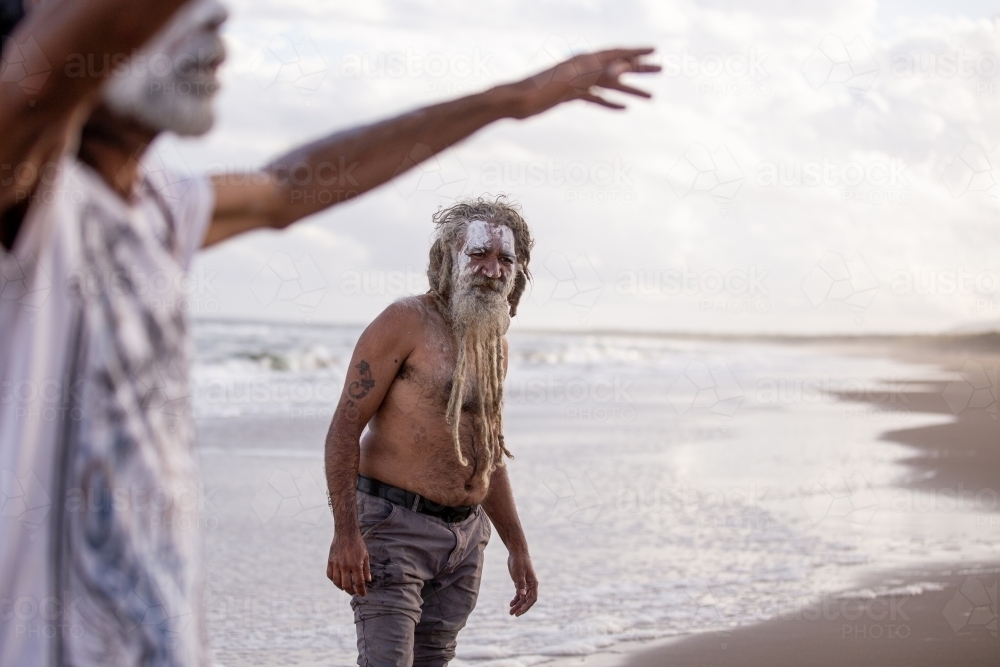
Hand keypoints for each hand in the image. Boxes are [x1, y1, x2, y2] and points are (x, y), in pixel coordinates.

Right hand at [327, 533, 370, 596]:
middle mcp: (345, 566)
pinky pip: (329, 575)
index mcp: (356, 565)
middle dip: (351, 592)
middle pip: (347, 585)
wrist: (346, 533)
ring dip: (342, 588)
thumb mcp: (365, 555)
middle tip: (354, 592)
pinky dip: (333, 580)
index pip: (359, 583)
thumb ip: (366, 569)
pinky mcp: (330, 561)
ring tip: (346, 588)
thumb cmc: (358, 544)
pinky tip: (338, 581)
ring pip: (337, 582)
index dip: (361, 591)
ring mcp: (336, 564)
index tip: (363, 595)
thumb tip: (368, 581)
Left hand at [507, 47, 659, 117]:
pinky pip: (595, 98)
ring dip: (629, 89)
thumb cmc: (539, 90)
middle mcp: (583, 68)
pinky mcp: (569, 95)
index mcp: (584, 61)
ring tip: (650, 97)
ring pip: (609, 85)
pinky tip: (623, 109)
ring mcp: (577, 82)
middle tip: (661, 71)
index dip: (636, 52)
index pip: (616, 53)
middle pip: (617, 67)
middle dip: (640, 69)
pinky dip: (609, 102)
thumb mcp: (571, 83)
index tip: (655, 51)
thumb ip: (598, 74)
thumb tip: (623, 68)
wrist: (515, 103)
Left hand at [507, 551, 537, 615]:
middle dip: (521, 608)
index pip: (532, 598)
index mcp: (533, 583)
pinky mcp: (520, 583)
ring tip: (511, 612)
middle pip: (527, 600)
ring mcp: (525, 584)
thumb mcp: (519, 572)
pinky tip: (511, 604)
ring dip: (517, 605)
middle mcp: (531, 585)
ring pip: (522, 598)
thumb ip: (521, 584)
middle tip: (514, 614)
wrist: (516, 553)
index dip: (527, 606)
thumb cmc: (519, 561)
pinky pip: (519, 594)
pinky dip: (515, 599)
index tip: (520, 611)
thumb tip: (522, 595)